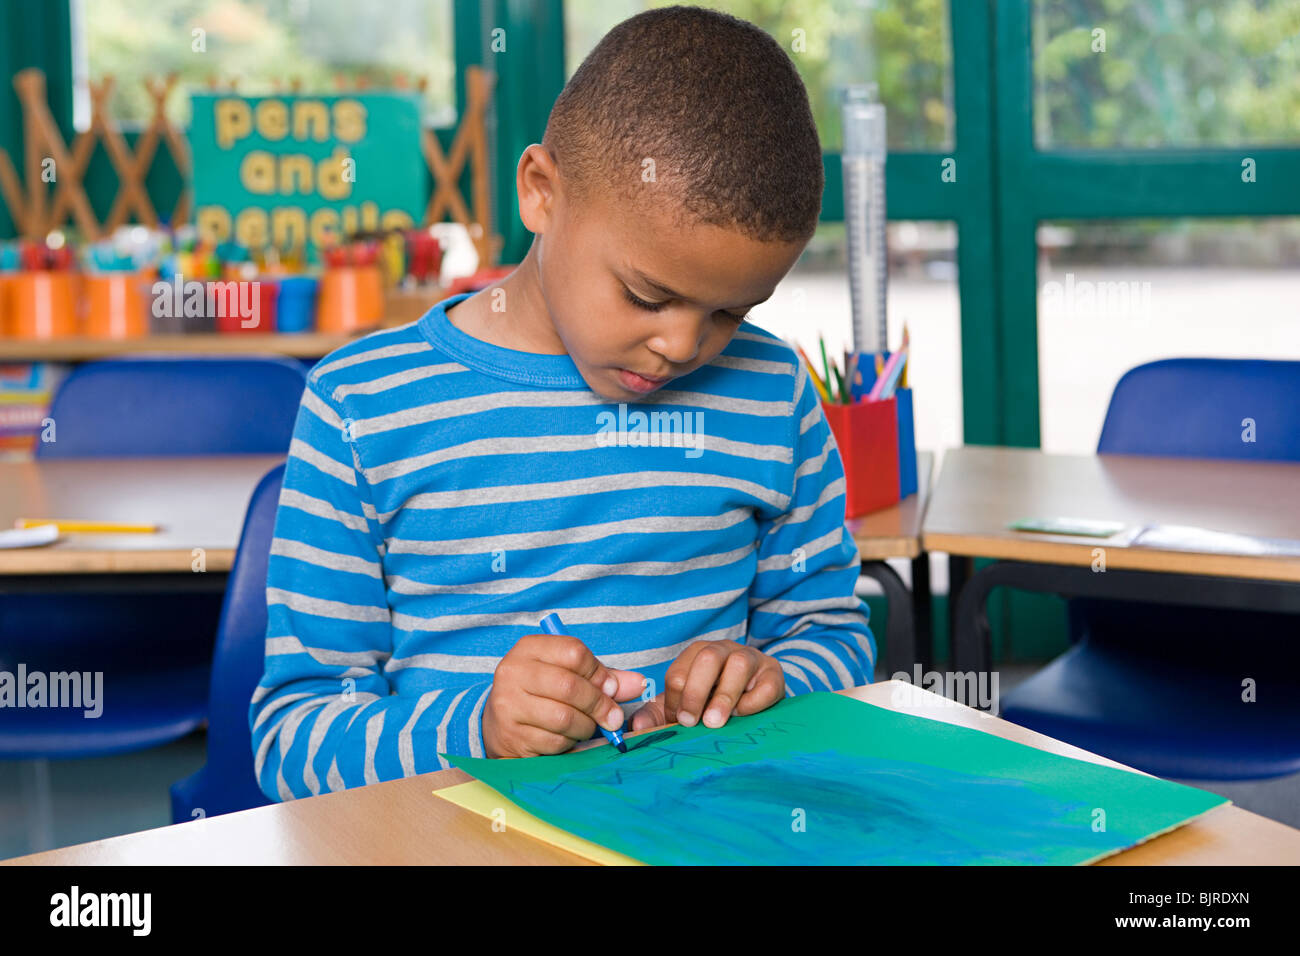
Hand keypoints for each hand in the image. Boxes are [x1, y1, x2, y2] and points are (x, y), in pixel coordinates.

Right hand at [483, 632, 644, 757]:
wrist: (498, 725)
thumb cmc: (542, 694)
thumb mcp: (568, 675)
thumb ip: (603, 678)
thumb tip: (639, 684)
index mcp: (529, 648)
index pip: (574, 652)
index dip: (599, 673)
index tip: (611, 689)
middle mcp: (513, 672)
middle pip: (570, 686)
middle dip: (599, 704)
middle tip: (612, 717)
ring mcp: (508, 705)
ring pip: (563, 717)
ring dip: (586, 726)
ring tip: (588, 727)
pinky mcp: (511, 736)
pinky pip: (554, 741)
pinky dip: (570, 743)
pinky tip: (568, 738)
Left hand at [629, 640, 783, 732]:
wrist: (755, 697)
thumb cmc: (713, 701)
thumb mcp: (685, 707)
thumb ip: (658, 716)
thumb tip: (636, 728)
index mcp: (697, 654)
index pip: (679, 672)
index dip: (675, 700)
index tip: (680, 723)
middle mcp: (723, 649)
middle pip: (706, 659)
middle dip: (695, 692)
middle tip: (691, 722)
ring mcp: (751, 658)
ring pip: (738, 664)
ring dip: (723, 696)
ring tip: (715, 722)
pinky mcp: (773, 674)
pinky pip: (765, 684)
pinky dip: (752, 702)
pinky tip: (743, 716)